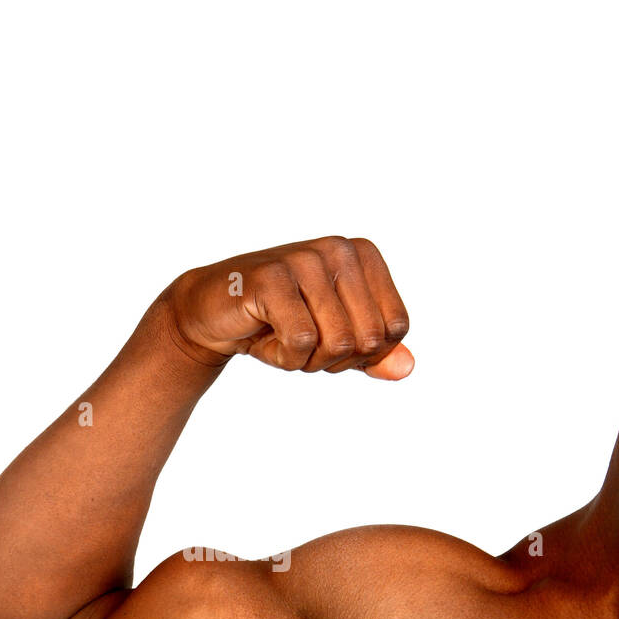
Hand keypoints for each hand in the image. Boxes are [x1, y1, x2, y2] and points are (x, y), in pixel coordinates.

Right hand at [165, 236, 412, 378]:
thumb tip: (406, 369)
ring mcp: (306, 259)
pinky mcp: (273, 277)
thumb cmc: (277, 322)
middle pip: (369, 339)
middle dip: (334, 359)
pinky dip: (283, 357)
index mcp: (363, 255)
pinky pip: (301, 342)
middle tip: (300, 341)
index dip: (363, 353)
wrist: (212, 313)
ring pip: (338, 343)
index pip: (396, 328)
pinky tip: (264, 336)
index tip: (327, 337)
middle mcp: (340, 249)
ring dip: (307, 360)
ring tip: (281, 336)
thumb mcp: (333, 339)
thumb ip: (374, 353)